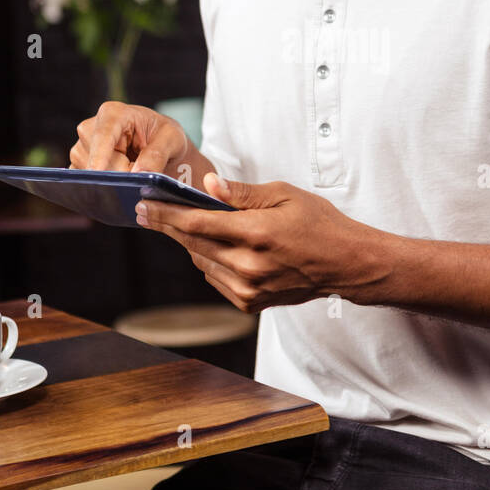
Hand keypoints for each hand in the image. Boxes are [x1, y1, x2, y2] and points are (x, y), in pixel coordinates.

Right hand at [69, 101, 190, 175]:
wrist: (157, 145)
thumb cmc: (163, 136)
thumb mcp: (172, 140)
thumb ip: (158, 154)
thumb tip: (139, 173)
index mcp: (113, 114)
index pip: (103, 136)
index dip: (100, 156)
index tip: (97, 172)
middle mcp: (90, 128)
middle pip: (97, 161)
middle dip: (119, 174)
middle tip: (141, 171)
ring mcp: (81, 148)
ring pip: (90, 175)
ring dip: (114, 182)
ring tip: (132, 171)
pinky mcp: (78, 166)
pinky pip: (86, 184)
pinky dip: (105, 188)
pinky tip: (120, 181)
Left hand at [135, 173, 385, 313]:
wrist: (345, 264)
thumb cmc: (318, 223)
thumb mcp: (283, 195)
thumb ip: (241, 193)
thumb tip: (208, 185)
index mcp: (256, 233)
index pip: (197, 222)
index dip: (166, 213)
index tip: (145, 205)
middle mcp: (248, 266)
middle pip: (192, 244)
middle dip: (169, 226)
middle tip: (149, 212)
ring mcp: (248, 289)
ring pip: (201, 262)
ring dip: (191, 244)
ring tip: (188, 226)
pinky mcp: (249, 304)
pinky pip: (215, 279)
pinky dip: (211, 262)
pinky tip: (220, 249)